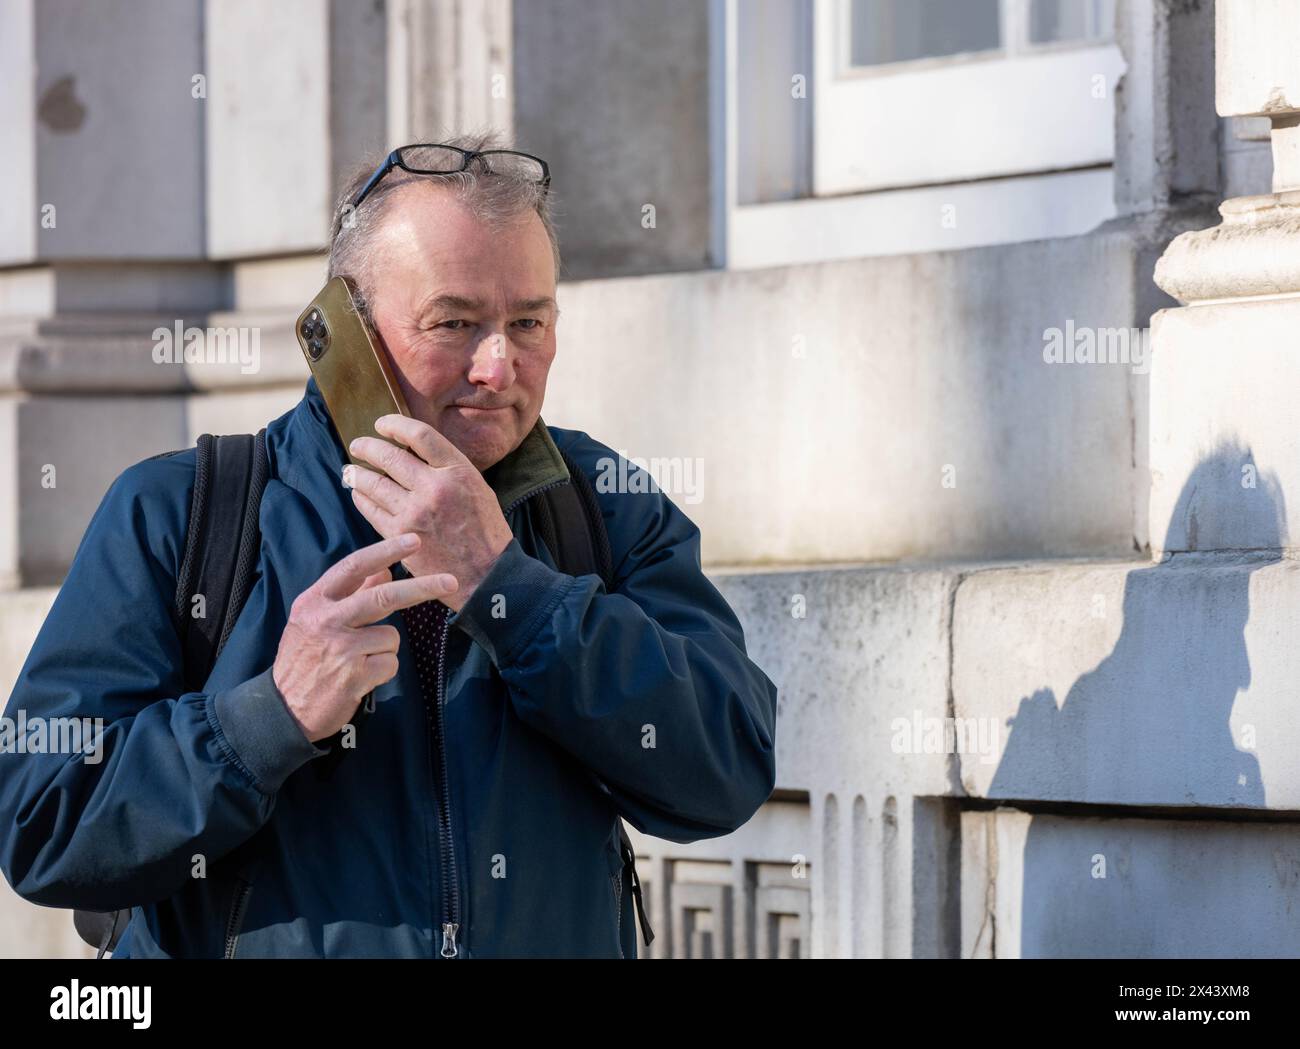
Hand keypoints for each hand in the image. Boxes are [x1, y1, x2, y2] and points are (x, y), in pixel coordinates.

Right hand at [272, 533, 457, 741]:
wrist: (283, 710)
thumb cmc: (304, 660)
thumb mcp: (315, 621)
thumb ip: (349, 595)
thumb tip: (385, 571)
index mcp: (314, 602)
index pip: (353, 567)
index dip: (385, 551)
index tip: (413, 541)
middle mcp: (326, 621)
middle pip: (384, 596)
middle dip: (422, 587)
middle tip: (450, 582)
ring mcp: (341, 649)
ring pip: (392, 636)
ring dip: (383, 649)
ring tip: (357, 662)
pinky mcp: (354, 675)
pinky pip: (390, 663)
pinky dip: (382, 671)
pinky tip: (360, 678)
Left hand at [343, 414, 513, 612]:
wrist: (488, 575)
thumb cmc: (486, 532)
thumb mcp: (478, 488)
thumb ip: (449, 470)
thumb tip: (417, 453)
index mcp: (458, 471)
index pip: (420, 435)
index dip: (395, 425)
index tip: (382, 424)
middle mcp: (435, 488)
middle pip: (390, 456)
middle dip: (367, 447)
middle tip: (358, 445)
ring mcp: (415, 512)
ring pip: (374, 483)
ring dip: (357, 474)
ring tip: (350, 470)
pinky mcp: (400, 536)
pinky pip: (371, 510)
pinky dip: (362, 499)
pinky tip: (359, 495)